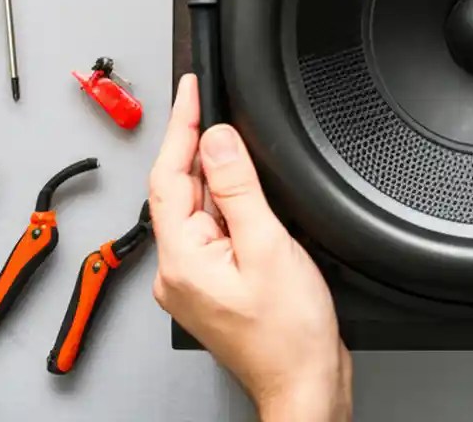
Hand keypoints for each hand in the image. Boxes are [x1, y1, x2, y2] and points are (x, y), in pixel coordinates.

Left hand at [149, 75, 351, 421]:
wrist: (304, 382)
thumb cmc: (289, 334)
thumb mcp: (269, 247)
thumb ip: (239, 189)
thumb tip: (218, 141)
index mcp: (182, 259)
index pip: (168, 174)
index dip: (180, 126)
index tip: (190, 89)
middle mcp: (178, 270)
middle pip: (179, 190)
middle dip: (197, 146)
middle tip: (214, 105)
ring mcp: (194, 280)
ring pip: (198, 210)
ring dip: (216, 177)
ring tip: (240, 150)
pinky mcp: (214, 286)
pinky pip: (212, 232)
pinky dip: (228, 206)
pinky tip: (250, 199)